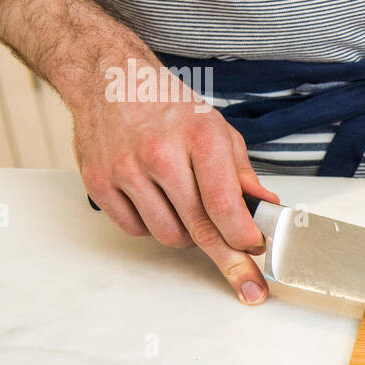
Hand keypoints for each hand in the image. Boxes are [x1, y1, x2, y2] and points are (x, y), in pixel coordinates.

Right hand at [73, 60, 280, 304]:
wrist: (110, 80)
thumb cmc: (168, 106)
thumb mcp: (218, 129)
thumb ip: (242, 173)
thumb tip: (265, 208)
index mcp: (199, 139)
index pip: (225, 207)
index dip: (244, 237)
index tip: (256, 250)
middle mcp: (160, 155)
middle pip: (200, 229)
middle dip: (230, 261)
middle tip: (249, 283)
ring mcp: (126, 171)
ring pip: (169, 236)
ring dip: (187, 237)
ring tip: (188, 210)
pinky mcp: (99, 183)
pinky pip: (136, 229)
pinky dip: (153, 226)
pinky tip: (156, 201)